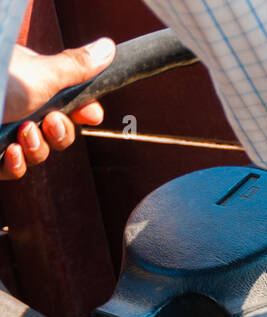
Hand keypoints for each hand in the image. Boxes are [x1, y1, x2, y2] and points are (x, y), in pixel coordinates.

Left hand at [1, 37, 114, 180]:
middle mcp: (18, 106)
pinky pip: (13, 169)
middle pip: (57, 134)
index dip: (82, 113)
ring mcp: (3, 131)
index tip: (91, 115)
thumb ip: (76, 68)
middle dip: (60, 134)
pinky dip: (16, 164)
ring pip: (37, 154)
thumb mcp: (42, 73)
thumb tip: (107, 48)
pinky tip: (11, 152)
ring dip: (37, 149)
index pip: (67, 103)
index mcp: (31, 84)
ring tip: (24, 134)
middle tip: (50, 123)